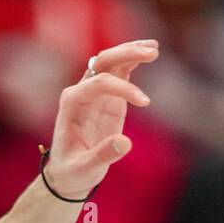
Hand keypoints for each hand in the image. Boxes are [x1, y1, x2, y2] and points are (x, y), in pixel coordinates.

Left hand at [44, 39, 158, 198]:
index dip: (122, 88)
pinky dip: (133, 60)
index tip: (144, 102)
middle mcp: (80, 92)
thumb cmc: (73, 171)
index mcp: (71, 104)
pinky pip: (120, 71)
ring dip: (131, 51)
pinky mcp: (107, 96)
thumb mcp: (85, 168)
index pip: (98, 83)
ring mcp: (94, 92)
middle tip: (152, 53)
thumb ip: (102, 155)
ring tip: (154, 49)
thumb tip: (124, 143)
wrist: (69, 173)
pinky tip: (151, 52)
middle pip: (102, 61)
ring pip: (111, 61)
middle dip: (126, 54)